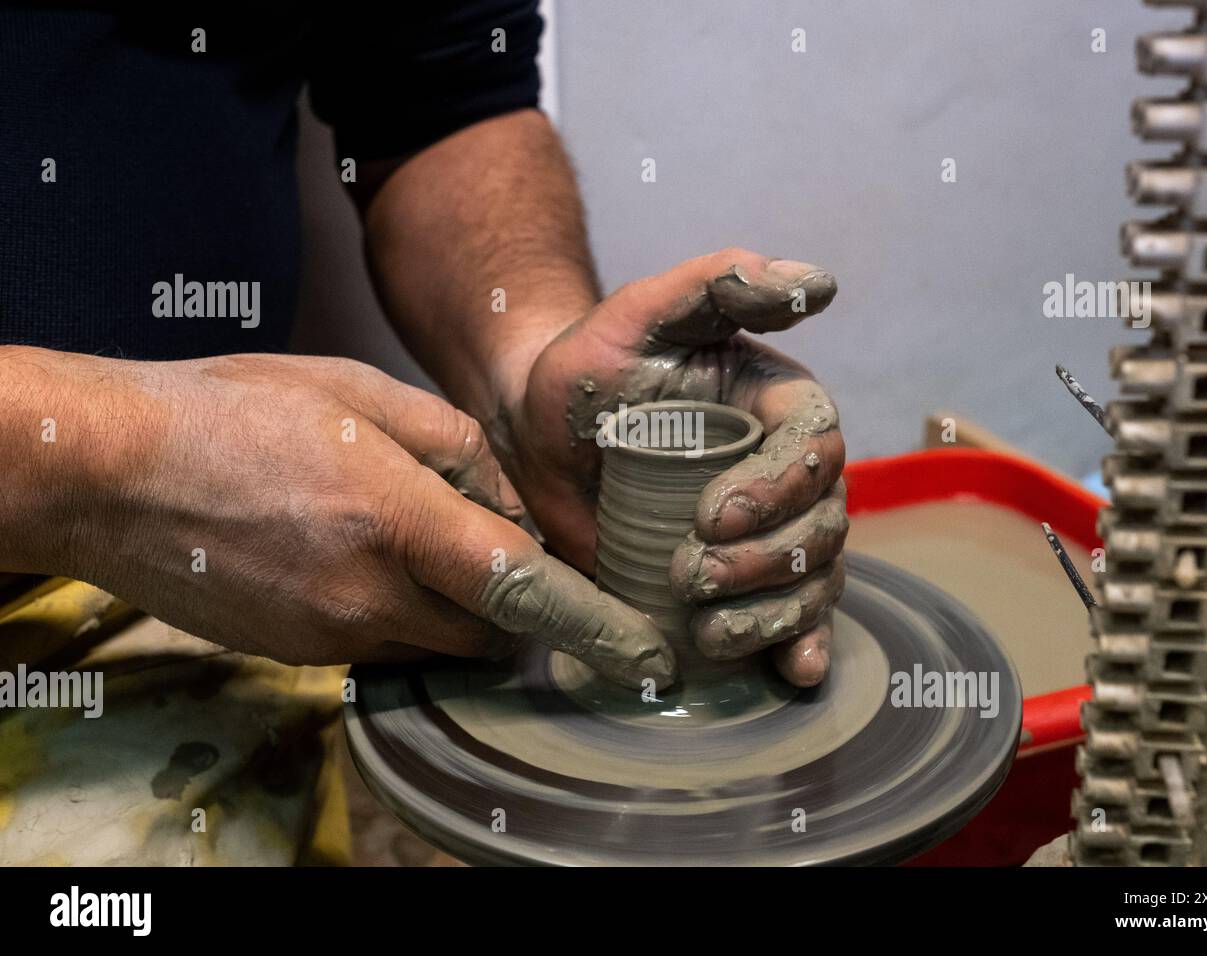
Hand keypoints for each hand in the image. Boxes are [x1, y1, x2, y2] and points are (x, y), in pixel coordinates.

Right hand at [8, 349, 673, 686]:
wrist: (111, 472)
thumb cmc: (235, 412)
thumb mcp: (361, 391)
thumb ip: (457, 449)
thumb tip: (508, 506)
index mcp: (398, 522)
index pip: (524, 594)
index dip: (594, 629)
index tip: (644, 658)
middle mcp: (371, 598)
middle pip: (493, 631)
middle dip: (519, 603)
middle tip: (494, 543)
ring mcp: (332, 637)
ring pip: (440, 643)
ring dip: (458, 607)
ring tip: (404, 533)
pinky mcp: (302, 654)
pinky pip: (386, 647)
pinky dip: (402, 613)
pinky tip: (355, 555)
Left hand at [511, 249, 846, 685]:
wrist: (538, 433)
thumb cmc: (586, 368)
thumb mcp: (638, 313)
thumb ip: (718, 283)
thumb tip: (818, 283)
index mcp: (779, 407)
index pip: (814, 448)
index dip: (777, 489)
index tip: (710, 516)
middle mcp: (789, 470)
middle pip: (821, 523)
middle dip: (769, 562)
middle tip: (692, 575)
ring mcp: (770, 530)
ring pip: (813, 578)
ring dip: (775, 613)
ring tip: (713, 633)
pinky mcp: (742, 578)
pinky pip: (794, 615)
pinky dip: (800, 645)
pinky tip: (794, 672)